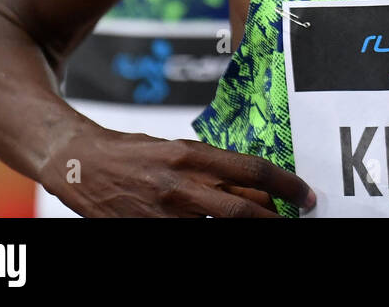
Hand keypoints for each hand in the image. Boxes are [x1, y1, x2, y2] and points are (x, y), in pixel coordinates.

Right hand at [42, 128, 312, 216]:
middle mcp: (180, 186)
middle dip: (275, 219)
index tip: (306, 194)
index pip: (252, 171)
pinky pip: (191, 238)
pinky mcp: (148, 230)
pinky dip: (209, 235)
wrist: (81, 164)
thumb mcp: (179, 151)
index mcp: (191, 157)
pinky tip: (218, 231)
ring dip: (248, 228)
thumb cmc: (135, 153)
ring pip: (221, 227)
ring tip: (262, 225)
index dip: (287, 185)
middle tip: (295, 219)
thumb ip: (216, 170)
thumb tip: (258, 192)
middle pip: (242, 211)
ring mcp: (164, 214)